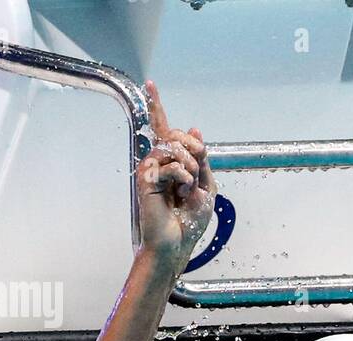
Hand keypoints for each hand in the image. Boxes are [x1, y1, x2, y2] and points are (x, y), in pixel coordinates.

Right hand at [136, 80, 215, 271]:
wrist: (177, 243)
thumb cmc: (189, 221)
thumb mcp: (207, 187)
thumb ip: (202, 159)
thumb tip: (195, 129)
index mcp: (173, 162)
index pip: (164, 129)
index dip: (157, 106)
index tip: (150, 85)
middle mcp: (159, 162)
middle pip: (176, 134)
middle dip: (193, 148)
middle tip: (196, 172)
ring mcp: (151, 169)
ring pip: (174, 147)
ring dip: (190, 167)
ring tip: (188, 188)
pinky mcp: (146, 178)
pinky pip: (171, 165)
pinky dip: (184, 178)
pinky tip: (182, 192)